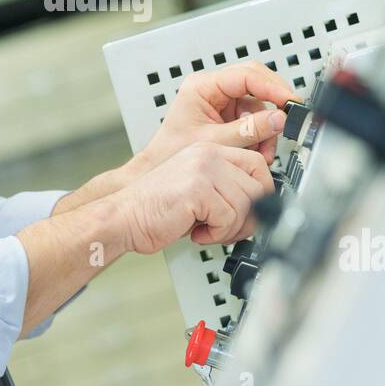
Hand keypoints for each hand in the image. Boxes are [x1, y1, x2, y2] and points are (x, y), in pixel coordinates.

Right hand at [113, 142, 274, 254]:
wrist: (124, 217)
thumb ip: (226, 190)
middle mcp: (208, 155)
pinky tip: (198, 233)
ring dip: (231, 229)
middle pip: (258, 186)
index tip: (250, 210)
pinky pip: (229, 218)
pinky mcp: (197, 189)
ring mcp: (203, 169)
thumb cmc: (155, 209)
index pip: (257, 164)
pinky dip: (217, 234)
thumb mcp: (197, 190)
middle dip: (248, 217)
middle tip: (226, 228)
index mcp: (209, 151)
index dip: (260, 192)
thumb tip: (260, 206)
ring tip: (209, 231)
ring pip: (247, 204)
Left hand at [139, 61, 295, 169]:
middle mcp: (212, 90)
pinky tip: (257, 151)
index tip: (288, 100)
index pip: (245, 75)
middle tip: (288, 117)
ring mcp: (221, 102)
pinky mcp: (228, 116)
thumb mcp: (215, 142)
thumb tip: (277, 119)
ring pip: (258, 104)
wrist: (160, 169)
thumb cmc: (172, 153)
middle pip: (255, 82)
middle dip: (273, 102)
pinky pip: (254, 118)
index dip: (271, 86)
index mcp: (202, 87)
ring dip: (267, 127)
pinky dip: (261, 135)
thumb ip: (247, 131)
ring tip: (264, 151)